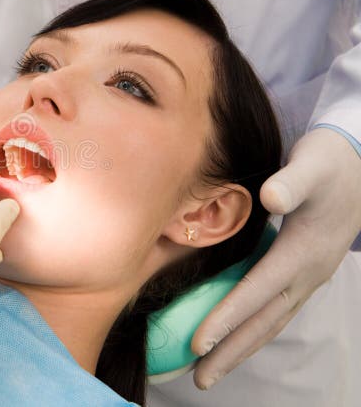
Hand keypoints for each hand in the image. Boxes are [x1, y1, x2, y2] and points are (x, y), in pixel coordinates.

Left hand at [192, 128, 360, 388]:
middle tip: (199, 381)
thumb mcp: (311, 165)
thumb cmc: (328, 163)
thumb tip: (270, 198)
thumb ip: (291, 183)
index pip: (258, 291)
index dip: (228, 317)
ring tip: (210, 374)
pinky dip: (253, 332)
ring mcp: (308, 278)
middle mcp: (307, 273)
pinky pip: (275, 312)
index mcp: (303, 251)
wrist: (360, 166)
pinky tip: (234, 342)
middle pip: (264, 321)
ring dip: (240, 350)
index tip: (199, 342)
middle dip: (230, 352)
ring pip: (271, 323)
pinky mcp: (303, 275)